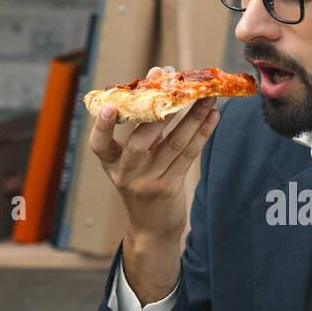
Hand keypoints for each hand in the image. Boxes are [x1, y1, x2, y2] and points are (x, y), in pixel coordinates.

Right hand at [88, 65, 220, 244]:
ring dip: (192, 117)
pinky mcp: (169, 188)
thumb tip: (161, 85)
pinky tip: (213, 117)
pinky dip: (201, 133)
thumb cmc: (143, 184)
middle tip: (172, 83)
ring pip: (172, 143)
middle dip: (158, 109)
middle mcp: (126, 174)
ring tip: (207, 98)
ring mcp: (148, 182)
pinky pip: (188, 156)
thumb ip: (142, 132)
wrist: (151, 228)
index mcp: (111, 163)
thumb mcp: (133, 163)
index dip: (102, 126)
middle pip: (140, 140)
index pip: (98, 145)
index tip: (109, 106)